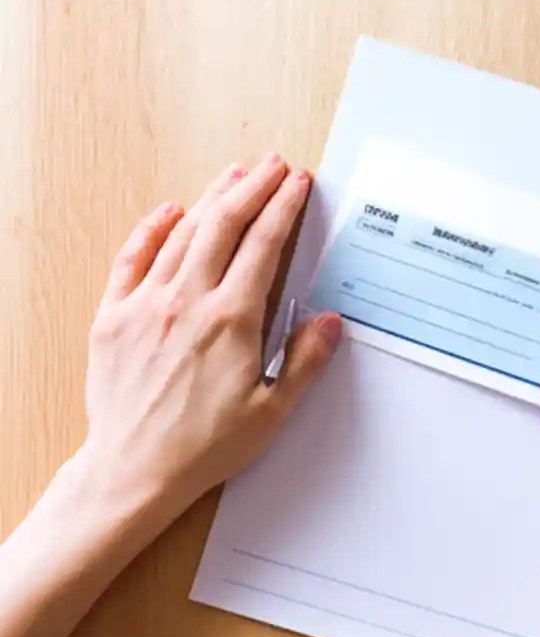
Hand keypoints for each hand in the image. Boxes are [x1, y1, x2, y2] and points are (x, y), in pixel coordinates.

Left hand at [79, 153, 340, 509]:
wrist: (134, 470)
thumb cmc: (204, 447)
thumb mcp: (271, 410)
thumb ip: (304, 360)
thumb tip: (330, 321)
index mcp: (231, 320)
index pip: (264, 245)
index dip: (284, 207)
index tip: (297, 184)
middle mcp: (187, 301)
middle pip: (224, 225)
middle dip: (253, 188)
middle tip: (272, 165)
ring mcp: (145, 305)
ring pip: (183, 234)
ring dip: (211, 199)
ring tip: (233, 176)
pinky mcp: (113, 317)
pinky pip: (132, 259)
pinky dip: (151, 230)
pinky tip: (169, 212)